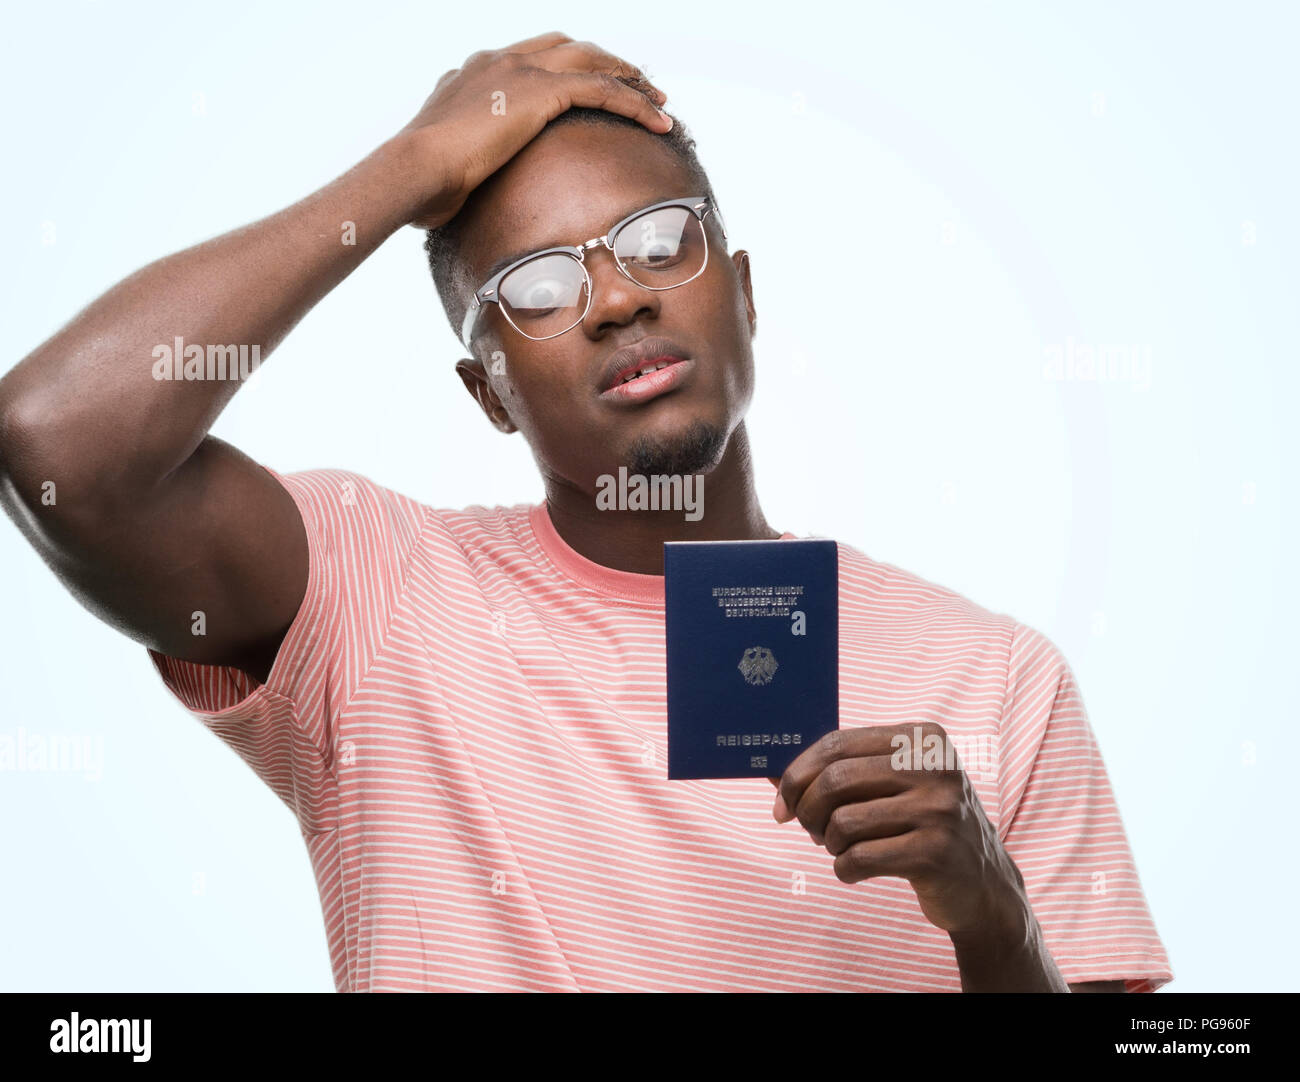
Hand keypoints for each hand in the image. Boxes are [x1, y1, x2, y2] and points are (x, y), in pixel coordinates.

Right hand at [398, 31, 670, 229]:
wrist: (414, 170)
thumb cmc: (419, 183)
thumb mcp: (443, 167)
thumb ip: (460, 166)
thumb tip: (459, 196)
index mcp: (474, 73)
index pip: (530, 57)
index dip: (565, 69)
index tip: (585, 88)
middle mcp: (499, 61)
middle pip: (568, 47)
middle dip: (605, 63)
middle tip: (634, 86)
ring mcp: (520, 70)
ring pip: (593, 60)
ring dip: (630, 78)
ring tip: (659, 102)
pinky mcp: (542, 90)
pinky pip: (604, 88)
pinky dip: (635, 102)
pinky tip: (659, 122)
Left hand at [769, 723, 1028, 938]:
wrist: (981, 884)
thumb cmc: (920, 825)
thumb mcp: (889, 787)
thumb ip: (837, 773)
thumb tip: (768, 769)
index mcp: (921, 737)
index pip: (837, 744)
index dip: (798, 774)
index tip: (781, 803)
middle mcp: (935, 766)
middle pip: (835, 781)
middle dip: (808, 811)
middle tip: (811, 831)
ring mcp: (940, 809)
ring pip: (844, 823)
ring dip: (829, 844)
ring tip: (843, 849)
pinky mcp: (936, 853)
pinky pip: (860, 859)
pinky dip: (845, 869)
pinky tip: (856, 870)